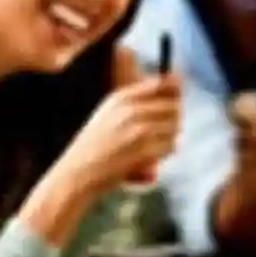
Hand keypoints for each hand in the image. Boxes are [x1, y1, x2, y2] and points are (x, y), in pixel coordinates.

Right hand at [60, 74, 181, 191]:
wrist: (78, 173)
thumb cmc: (97, 145)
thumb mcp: (110, 114)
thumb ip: (139, 99)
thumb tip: (177, 83)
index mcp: (121, 98)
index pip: (161, 84)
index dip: (174, 92)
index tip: (175, 101)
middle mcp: (129, 110)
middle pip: (173, 106)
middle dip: (173, 119)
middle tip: (160, 131)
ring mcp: (137, 130)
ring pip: (174, 127)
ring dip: (169, 137)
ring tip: (152, 146)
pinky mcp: (144, 151)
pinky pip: (171, 146)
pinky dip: (166, 152)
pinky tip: (151, 157)